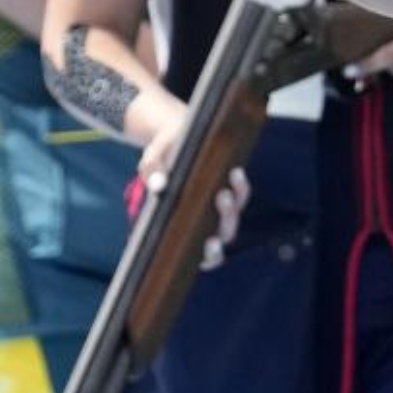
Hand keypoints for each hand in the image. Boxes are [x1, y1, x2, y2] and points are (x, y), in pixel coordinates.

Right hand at [135, 145, 250, 270]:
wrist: (174, 136)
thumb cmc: (159, 156)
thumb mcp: (152, 160)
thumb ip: (152, 172)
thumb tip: (158, 186)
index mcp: (183, 230)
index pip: (203, 256)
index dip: (211, 255)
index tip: (212, 242)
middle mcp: (204, 224)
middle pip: (223, 235)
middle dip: (226, 219)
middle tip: (221, 196)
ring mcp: (218, 209)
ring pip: (233, 217)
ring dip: (234, 204)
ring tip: (226, 188)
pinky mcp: (230, 191)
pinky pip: (240, 194)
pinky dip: (240, 187)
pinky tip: (236, 173)